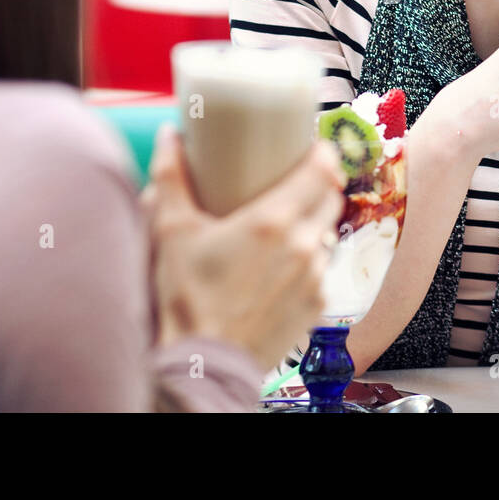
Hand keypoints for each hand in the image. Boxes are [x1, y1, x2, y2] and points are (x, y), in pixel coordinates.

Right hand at [143, 124, 345, 370]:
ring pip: (328, 233)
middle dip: (318, 185)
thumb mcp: (171, 230)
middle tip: (294, 180)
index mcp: (273, 221)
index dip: (322, 153)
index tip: (311, 147)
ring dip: (313, 223)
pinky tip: (284, 264)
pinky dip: (310, 260)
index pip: (323, 169)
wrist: (204, 363)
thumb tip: (168, 136)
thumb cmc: (187, 298)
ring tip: (287, 224)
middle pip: (330, 197)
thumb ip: (169, 177)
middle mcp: (303, 246)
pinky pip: (324, 269)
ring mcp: (315, 277)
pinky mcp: (317, 304)